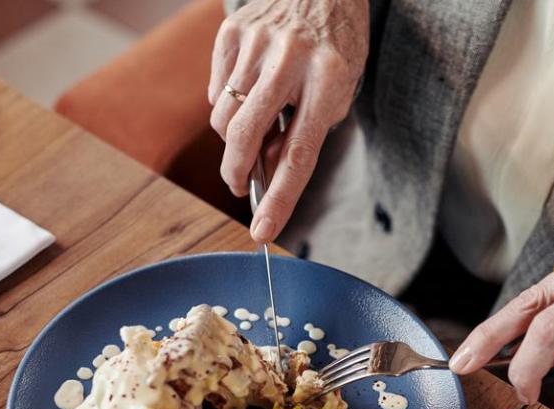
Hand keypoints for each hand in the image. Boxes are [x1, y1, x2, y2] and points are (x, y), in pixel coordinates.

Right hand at [209, 0, 368, 242]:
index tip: (261, 232)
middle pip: (246, 136)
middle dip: (238, 173)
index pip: (300, 153)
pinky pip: (216, 90)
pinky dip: (227, 102)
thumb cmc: (333, 46)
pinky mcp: (233, 31)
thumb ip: (305, 131)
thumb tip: (266, 168)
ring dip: (234, 137)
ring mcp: (257, 43)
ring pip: (224, 118)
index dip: (280, 199)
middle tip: (242, 185)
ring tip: (256, 124)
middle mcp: (290, 59)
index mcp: (328, 79)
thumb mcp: (337, 91)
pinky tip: (249, 88)